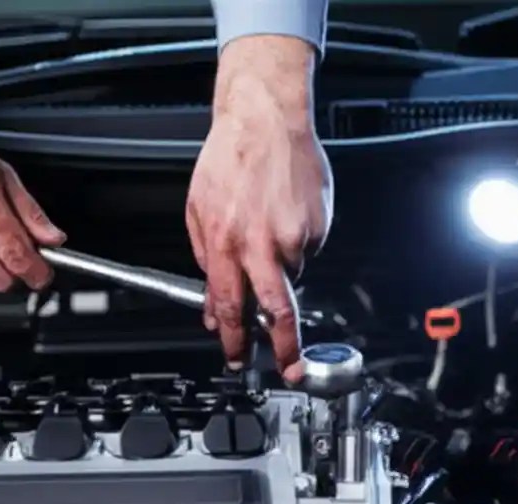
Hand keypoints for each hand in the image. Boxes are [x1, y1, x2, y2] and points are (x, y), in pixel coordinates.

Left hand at [186, 35, 332, 383]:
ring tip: (270, 231)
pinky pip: (307, 250)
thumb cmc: (231, 158)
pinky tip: (285, 216)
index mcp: (226, 241)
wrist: (267, 121)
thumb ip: (207, 259)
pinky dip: (297, 242)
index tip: (239, 358)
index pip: (230, 305)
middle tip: (291, 367)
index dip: (234, 339)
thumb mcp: (198, 210)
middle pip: (277, 309)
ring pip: (291, 273)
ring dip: (281, 267)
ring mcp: (296, 236)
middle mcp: (262, 243)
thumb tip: (214, 299)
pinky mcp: (318, 226)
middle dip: (284, 345)